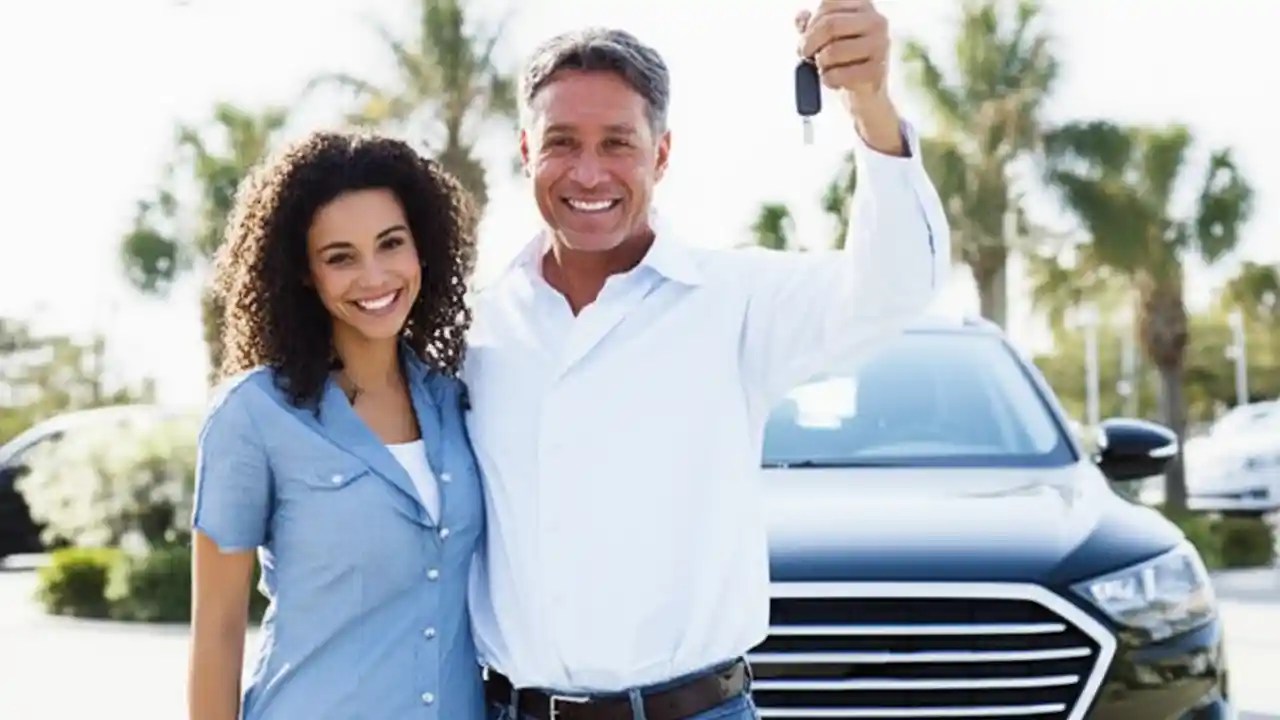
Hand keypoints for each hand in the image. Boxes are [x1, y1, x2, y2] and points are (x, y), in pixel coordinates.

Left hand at [797, 0, 904, 154]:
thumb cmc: (844, 61)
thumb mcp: (826, 39)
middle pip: (829, 25)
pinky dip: (828, 80)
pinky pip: (838, 74)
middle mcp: (876, 22)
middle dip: (809, 44)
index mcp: (863, 7)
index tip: (805, 41)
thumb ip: (812, 25)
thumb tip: (801, 17)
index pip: (828, 6)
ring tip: (825, 68)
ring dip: (820, 64)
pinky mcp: (877, 71)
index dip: (810, 25)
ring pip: (832, 51)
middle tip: (805, 56)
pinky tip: (835, 81)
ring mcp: (880, 46)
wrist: (864, 93)